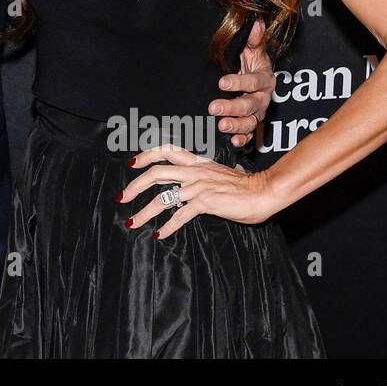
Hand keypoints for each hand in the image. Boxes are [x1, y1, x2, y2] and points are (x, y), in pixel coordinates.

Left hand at [117, 143, 278, 237]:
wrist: (263, 191)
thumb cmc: (244, 186)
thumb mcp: (217, 175)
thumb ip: (200, 177)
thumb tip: (184, 188)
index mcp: (197, 162)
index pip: (167, 151)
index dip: (147, 155)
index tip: (132, 163)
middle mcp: (194, 171)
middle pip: (156, 172)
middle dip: (135, 185)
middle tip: (123, 197)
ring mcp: (198, 186)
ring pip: (163, 197)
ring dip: (145, 211)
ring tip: (133, 222)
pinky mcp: (205, 202)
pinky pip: (180, 215)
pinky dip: (167, 226)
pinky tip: (159, 234)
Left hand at [211, 18, 273, 147]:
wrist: (252, 79)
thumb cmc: (249, 63)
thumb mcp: (251, 50)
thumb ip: (253, 40)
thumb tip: (255, 23)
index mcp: (264, 78)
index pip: (254, 81)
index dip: (239, 82)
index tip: (222, 82)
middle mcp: (263, 98)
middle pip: (250, 104)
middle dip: (232, 107)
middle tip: (213, 108)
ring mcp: (257, 113)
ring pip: (250, 121)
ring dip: (236, 125)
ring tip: (221, 126)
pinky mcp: (251, 124)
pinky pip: (249, 134)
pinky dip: (242, 139)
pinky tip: (233, 142)